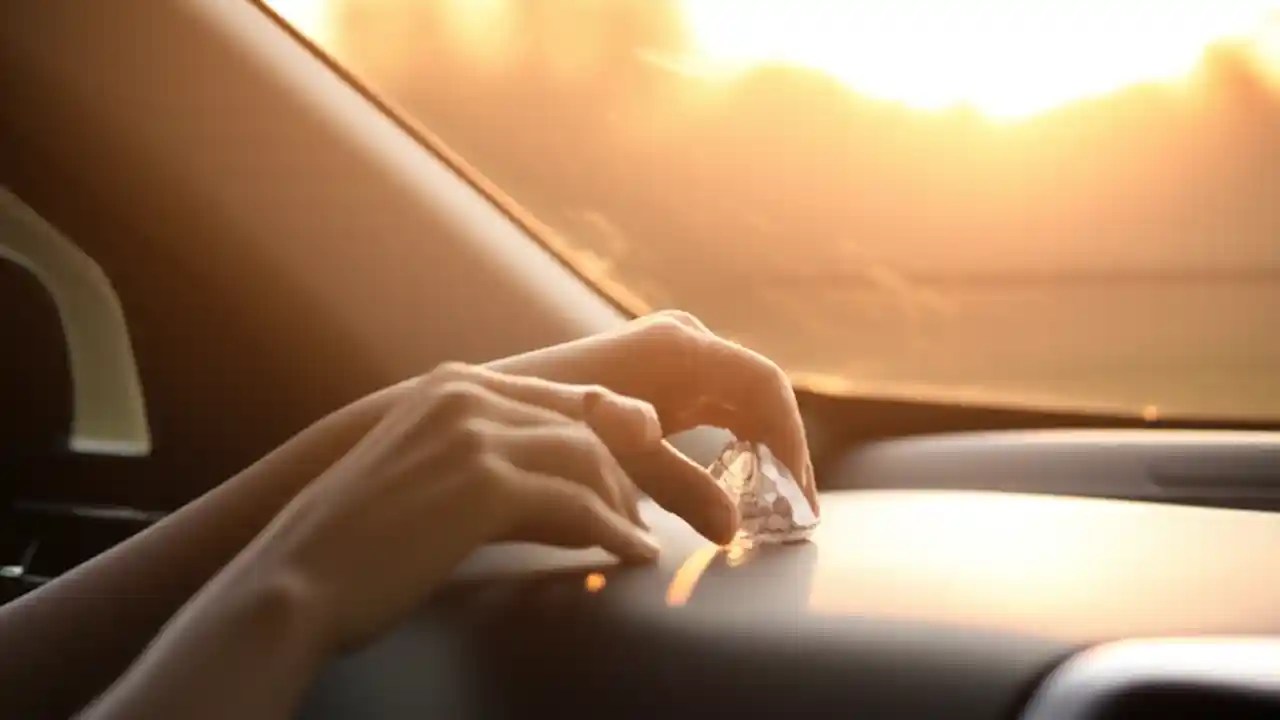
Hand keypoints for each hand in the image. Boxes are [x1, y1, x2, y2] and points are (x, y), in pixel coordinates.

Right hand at [228, 362, 664, 650]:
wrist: (298, 579)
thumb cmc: (354, 544)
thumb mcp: (420, 476)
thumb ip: (480, 463)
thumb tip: (554, 492)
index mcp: (448, 386)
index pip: (556, 398)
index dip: (605, 434)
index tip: (633, 471)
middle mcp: (464, 394)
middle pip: (580, 424)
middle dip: (620, 473)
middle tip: (638, 518)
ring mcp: (474, 434)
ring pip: (586, 459)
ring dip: (621, 504)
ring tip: (636, 540)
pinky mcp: (485, 484)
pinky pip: (578, 504)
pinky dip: (614, 532)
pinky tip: (631, 555)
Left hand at [490, 310, 817, 535]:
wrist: (493, 407)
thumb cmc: (549, 429)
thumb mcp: (616, 460)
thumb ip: (678, 489)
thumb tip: (732, 531)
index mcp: (680, 346)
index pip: (765, 386)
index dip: (790, 442)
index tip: (798, 498)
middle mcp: (684, 337)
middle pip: (760, 392)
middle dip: (783, 450)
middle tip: (799, 512)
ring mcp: (675, 351)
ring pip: (742, 400)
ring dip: (763, 448)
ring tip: (780, 506)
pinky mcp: (664, 374)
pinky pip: (720, 405)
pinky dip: (738, 442)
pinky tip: (743, 484)